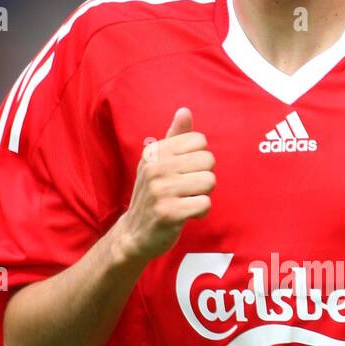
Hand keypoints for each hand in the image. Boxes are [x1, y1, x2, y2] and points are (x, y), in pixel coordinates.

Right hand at [114, 107, 215, 265]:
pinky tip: (186, 215)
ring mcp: (160, 190)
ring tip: (186, 201)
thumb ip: (175, 137)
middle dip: (203, 177)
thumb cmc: (154, 195)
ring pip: (209, 181)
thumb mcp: (159, 163)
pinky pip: (205, 204)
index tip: (183, 172)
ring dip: (203, 195)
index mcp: (154, 152)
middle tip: (186, 190)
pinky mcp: (169, 213)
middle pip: (208, 160)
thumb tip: (185, 111)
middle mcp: (155, 168)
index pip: (199, 141)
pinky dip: (201, 212)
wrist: (135, 234)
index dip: (199, 159)